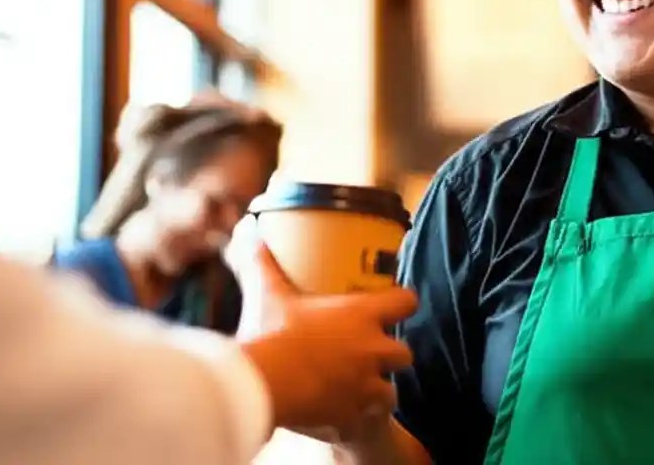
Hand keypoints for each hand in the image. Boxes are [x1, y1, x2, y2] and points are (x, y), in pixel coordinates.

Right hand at [234, 241, 416, 439]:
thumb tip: (247, 232)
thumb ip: (262, 263)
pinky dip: (358, 419)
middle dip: (392, 354)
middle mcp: (371, 349)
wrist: (262, 384)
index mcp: (360, 315)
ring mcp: (366, 385)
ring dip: (379, 390)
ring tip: (359, 388)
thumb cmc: (270, 334)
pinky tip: (343, 415)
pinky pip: (367, 420)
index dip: (404, 303)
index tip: (395, 304)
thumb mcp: (268, 293)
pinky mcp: (354, 415)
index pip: (406, 302)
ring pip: (392, 392)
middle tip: (371, 352)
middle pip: (405, 353)